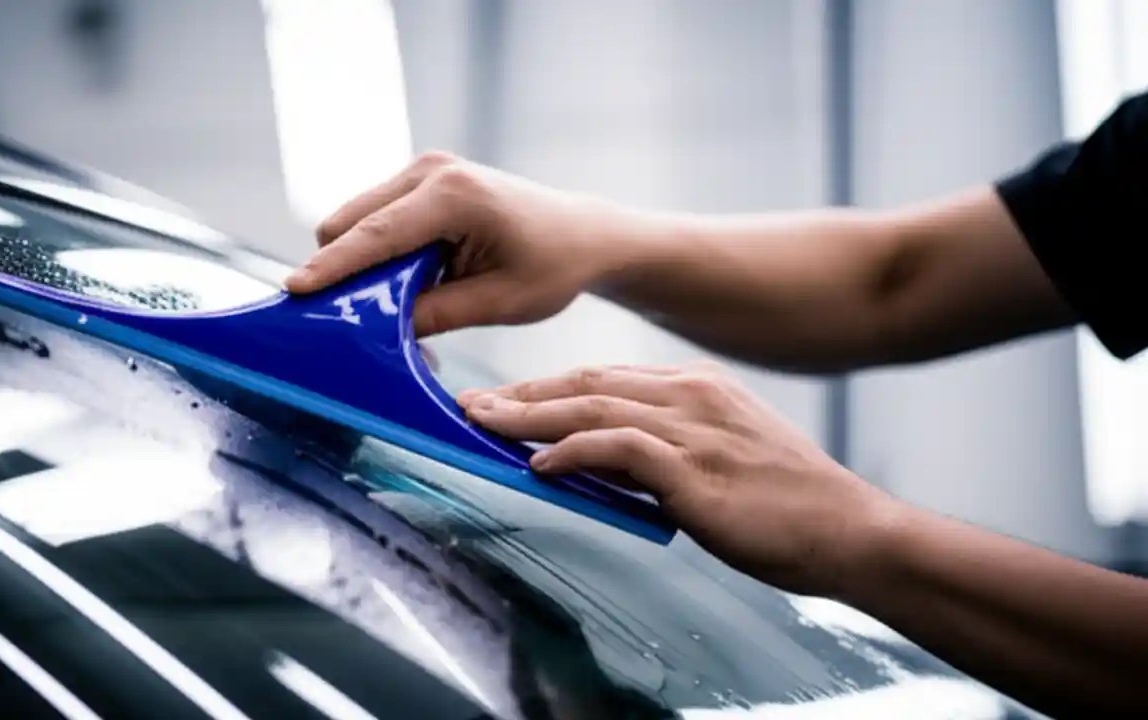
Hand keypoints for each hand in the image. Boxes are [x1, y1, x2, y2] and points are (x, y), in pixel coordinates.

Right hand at [284, 151, 629, 336]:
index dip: (333, 267)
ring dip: (362, 266)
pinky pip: (375, 220)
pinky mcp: (420, 181)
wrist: (582, 235)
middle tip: (365, 323)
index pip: (376, 236)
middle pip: (350, 223)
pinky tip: (411, 284)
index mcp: (453, 195)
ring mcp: (423, 171)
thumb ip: (432, 313)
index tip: (296, 291)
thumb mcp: (496, 303)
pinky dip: (378, 255)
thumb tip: (376, 328)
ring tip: (401, 306)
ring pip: (356, 222)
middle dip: (344, 272)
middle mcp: (431, 171)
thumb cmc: (551, 267)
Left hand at [458, 362, 898, 596]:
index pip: (605, 378)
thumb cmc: (785, 505)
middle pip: (588, 383)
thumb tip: (593, 465)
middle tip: (473, 408)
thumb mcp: (716, 462)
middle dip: (524, 396)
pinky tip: (539, 463)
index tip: (505, 403)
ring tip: (484, 426)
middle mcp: (692, 395)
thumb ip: (658, 455)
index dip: (548, 389)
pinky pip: (617, 448)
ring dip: (531, 416)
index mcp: (697, 388)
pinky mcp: (694, 467)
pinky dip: (572, 450)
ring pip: (593, 406)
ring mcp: (694, 427)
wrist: (848, 529)